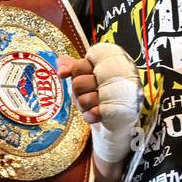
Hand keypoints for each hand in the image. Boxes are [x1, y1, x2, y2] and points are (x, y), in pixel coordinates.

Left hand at [58, 43, 141, 163]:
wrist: (119, 119)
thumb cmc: (100, 93)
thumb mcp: (85, 77)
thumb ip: (74, 67)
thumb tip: (61, 64)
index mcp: (111, 62)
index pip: (82, 64)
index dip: (73, 70)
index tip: (65, 74)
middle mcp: (119, 74)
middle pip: (78, 83)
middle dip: (78, 92)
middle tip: (90, 92)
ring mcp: (121, 94)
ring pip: (83, 100)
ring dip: (84, 105)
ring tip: (94, 104)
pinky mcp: (119, 112)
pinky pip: (92, 114)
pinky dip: (90, 116)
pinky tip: (96, 114)